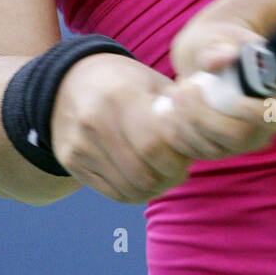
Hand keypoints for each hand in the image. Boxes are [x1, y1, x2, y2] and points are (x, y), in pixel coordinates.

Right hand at [50, 53, 195, 203]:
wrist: (69, 81)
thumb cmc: (124, 82)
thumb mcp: (151, 82)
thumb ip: (179, 108)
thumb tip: (206, 136)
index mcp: (121, 97)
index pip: (154, 146)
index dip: (177, 160)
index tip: (188, 158)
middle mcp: (95, 122)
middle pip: (143, 174)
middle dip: (169, 178)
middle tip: (179, 171)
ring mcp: (80, 144)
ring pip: (129, 189)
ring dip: (154, 189)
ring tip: (163, 175)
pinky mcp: (70, 161)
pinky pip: (112, 193)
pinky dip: (134, 193)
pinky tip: (143, 179)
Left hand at [161, 12, 275, 160]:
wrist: (208, 53)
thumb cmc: (222, 40)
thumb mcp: (221, 36)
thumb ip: (220, 46)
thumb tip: (225, 55)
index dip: (258, 111)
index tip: (230, 97)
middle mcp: (273, 123)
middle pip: (244, 136)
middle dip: (207, 116)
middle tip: (182, 89)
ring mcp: (249, 140)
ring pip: (219, 148)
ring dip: (189, 125)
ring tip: (172, 95)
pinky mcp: (225, 148)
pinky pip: (202, 152)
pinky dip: (180, 136)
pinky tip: (166, 115)